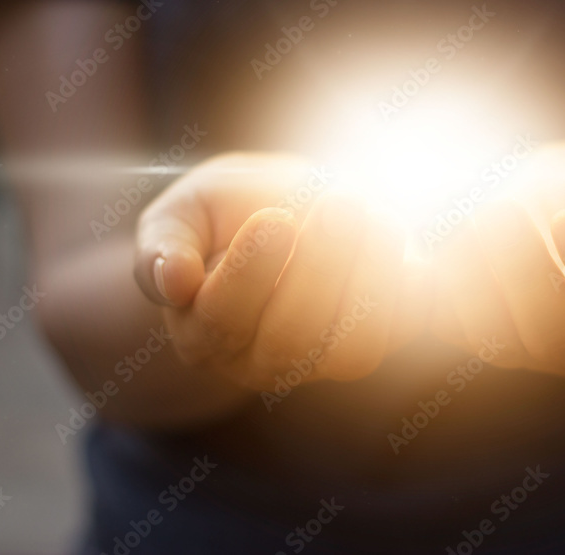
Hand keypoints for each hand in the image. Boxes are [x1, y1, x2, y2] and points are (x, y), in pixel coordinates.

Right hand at [134, 152, 430, 390]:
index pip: (223, 318)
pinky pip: (394, 332)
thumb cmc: (227, 213)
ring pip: (349, 348)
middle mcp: (256, 361)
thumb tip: (171, 281)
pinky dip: (398, 284)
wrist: (287, 214)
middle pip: (291, 338)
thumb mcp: (185, 212)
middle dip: (319, 268)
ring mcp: (316, 362)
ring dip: (365, 278)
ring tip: (369, 212)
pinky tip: (388, 227)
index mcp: (202, 331)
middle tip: (339, 202)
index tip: (274, 218)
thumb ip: (166, 243)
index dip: (250, 272)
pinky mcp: (367, 345)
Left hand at [431, 138, 564, 378]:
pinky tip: (430, 228)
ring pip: (496, 339)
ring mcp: (526, 344)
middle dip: (527, 276)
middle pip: (557, 340)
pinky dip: (434, 281)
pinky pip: (448, 324)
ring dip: (474, 278)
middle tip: (503, 206)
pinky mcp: (474, 328)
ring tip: (467, 210)